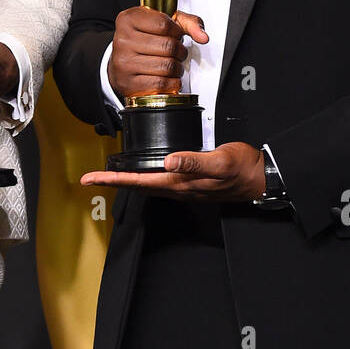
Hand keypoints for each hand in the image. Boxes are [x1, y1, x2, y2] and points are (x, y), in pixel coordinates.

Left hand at [81, 142, 265, 202]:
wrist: (259, 178)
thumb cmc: (242, 168)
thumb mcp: (220, 161)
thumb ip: (195, 161)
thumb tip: (168, 161)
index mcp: (181, 182)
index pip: (139, 182)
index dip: (114, 180)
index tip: (92, 179)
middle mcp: (178, 187)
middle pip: (137, 186)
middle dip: (112, 182)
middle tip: (90, 178)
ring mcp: (183, 186)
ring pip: (147, 185)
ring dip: (126, 180)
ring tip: (108, 175)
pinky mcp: (189, 181)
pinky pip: (159, 181)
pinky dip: (143, 177)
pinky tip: (142, 172)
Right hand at [108, 7, 208, 101]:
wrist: (122, 62)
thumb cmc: (144, 40)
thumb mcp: (163, 22)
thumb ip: (187, 23)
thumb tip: (203, 37)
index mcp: (128, 19)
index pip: (164, 24)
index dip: (177, 31)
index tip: (175, 35)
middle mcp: (122, 40)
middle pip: (168, 46)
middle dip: (180, 51)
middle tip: (177, 53)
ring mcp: (123, 62)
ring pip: (167, 66)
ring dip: (177, 68)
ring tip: (172, 65)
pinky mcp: (128, 83)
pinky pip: (161, 84)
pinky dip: (171, 83)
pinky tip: (167, 78)